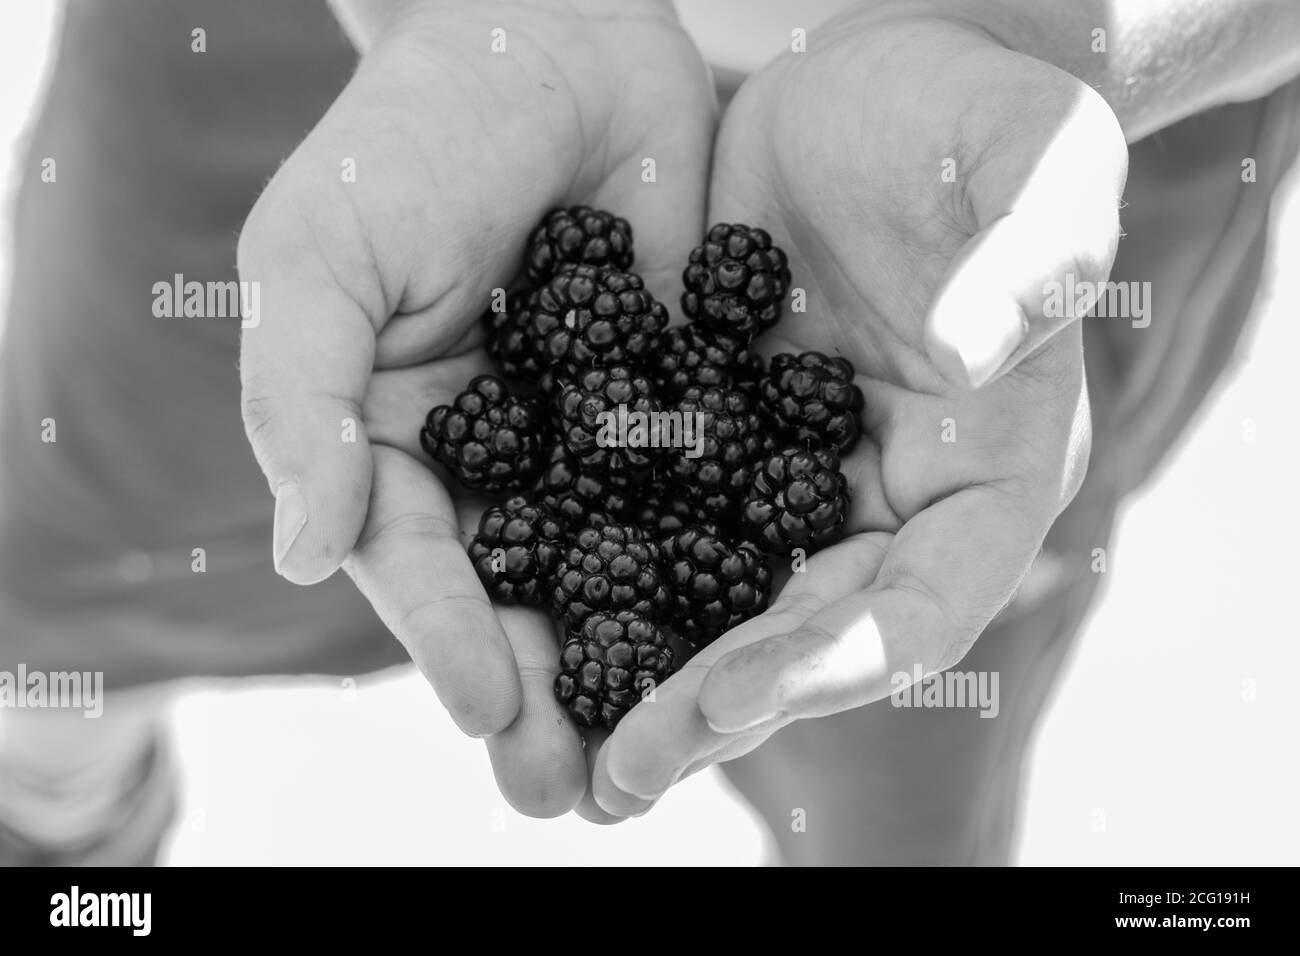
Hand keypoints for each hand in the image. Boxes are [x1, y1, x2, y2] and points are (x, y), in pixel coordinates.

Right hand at [236, 0, 713, 815]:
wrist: (550, 29)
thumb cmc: (410, 133)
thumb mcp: (320, 255)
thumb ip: (302, 399)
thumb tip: (299, 555)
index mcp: (403, 437)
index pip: (424, 558)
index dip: (450, 633)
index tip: (489, 710)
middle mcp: (507, 455)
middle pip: (525, 591)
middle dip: (548, 691)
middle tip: (575, 793)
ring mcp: (602, 434)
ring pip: (624, 563)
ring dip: (643, 661)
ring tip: (673, 750)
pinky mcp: (690, 396)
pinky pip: (713, 486)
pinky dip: (733, 557)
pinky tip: (766, 629)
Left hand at [590, 5, 1127, 814]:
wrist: (868, 88)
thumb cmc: (977, 120)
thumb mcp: (1033, 165)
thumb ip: (1031, 255)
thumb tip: (983, 354)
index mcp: (979, 478)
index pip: (921, 605)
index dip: (831, 663)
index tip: (726, 698)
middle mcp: (880, 504)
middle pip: (803, 637)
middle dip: (710, 706)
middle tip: (616, 775)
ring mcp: (785, 479)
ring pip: (714, 601)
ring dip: (638, 677)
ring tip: (555, 750)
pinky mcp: (705, 434)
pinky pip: (645, 515)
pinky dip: (588, 569)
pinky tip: (514, 614)